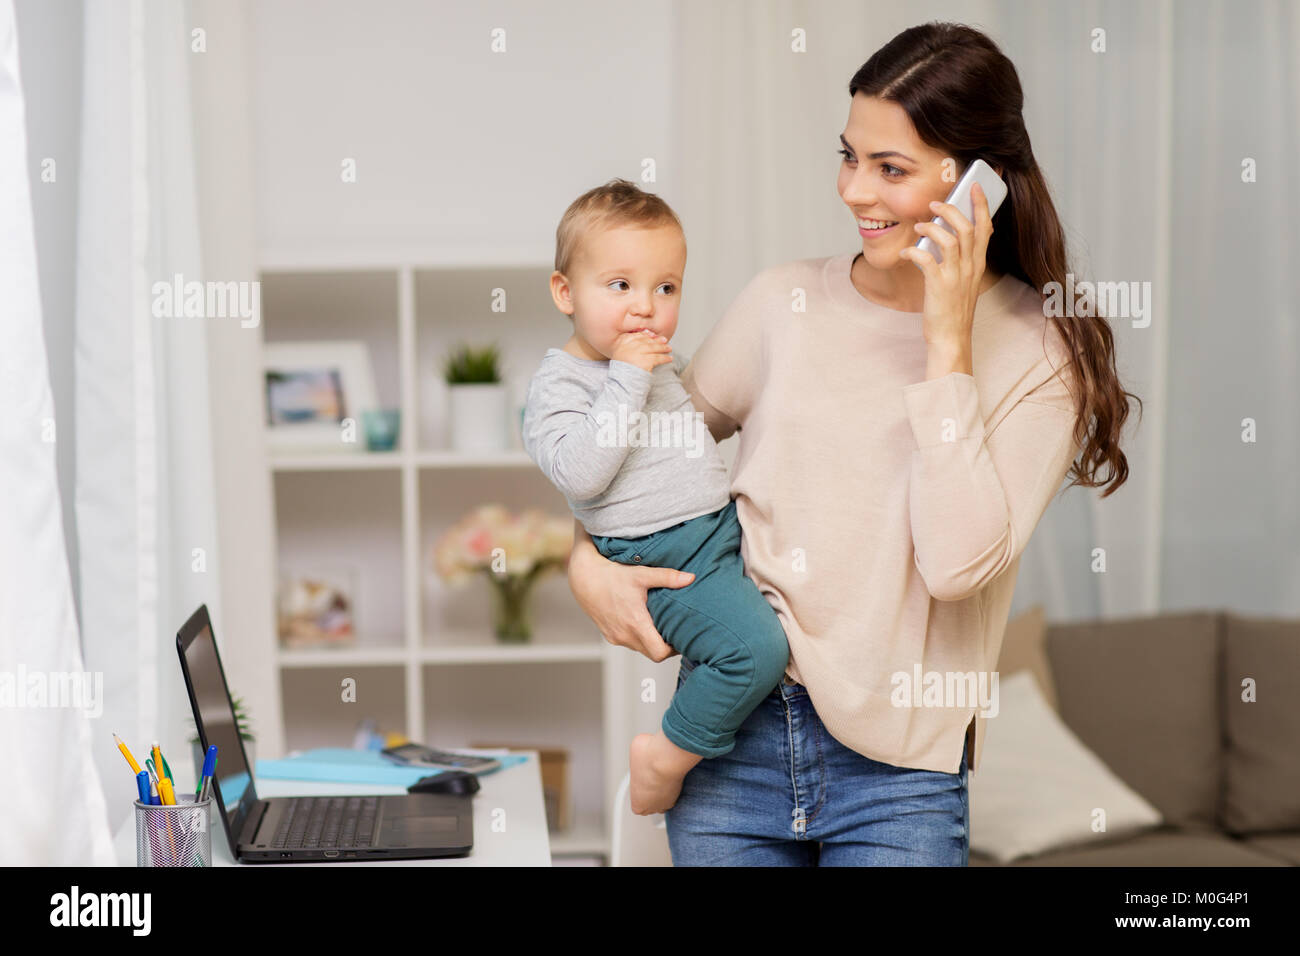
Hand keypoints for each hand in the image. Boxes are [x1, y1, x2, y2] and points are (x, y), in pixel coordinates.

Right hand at [568, 526, 692, 661]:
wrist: (585, 578)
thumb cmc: (612, 575)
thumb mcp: (641, 574)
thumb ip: (667, 577)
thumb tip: (691, 578)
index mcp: (635, 623)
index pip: (659, 653)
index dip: (673, 649)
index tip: (682, 638)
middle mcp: (624, 635)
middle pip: (652, 653)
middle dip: (665, 646)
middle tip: (676, 632)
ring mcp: (615, 637)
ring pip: (641, 649)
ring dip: (651, 642)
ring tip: (661, 626)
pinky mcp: (609, 635)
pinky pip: (629, 643)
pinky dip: (639, 638)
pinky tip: (643, 623)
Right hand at [610, 329, 672, 373]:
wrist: (622, 383)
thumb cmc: (622, 370)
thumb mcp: (620, 353)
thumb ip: (629, 344)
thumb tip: (646, 334)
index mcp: (622, 343)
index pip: (636, 336)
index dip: (646, 335)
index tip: (653, 335)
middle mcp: (629, 346)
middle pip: (646, 341)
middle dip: (657, 340)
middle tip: (664, 340)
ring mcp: (637, 353)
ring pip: (653, 348)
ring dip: (663, 348)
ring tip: (669, 348)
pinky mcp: (645, 361)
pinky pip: (658, 358)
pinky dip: (665, 358)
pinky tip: (670, 358)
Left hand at [898, 181, 992, 346]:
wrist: (951, 338)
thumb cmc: (953, 310)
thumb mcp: (963, 282)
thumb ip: (959, 261)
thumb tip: (942, 239)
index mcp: (978, 265)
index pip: (985, 228)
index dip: (981, 205)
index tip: (975, 187)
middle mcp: (970, 268)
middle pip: (967, 228)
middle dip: (952, 209)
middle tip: (935, 203)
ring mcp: (955, 276)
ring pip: (950, 240)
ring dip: (932, 228)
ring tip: (919, 226)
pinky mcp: (939, 286)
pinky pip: (926, 260)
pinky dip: (913, 252)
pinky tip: (905, 254)